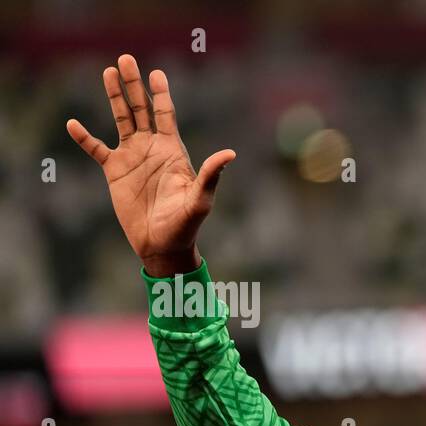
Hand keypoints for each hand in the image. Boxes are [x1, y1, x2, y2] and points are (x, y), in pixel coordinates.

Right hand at [66, 54, 235, 276]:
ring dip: (114, 97)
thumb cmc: (186, 224)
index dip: (161, 94)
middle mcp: (151, 149)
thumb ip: (211, 174)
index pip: (166, 115)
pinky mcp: (115, 172)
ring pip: (121, 120)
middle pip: (142, 109)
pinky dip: (84, 137)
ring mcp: (132, 158)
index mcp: (172, 151)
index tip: (157, 73)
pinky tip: (73, 124)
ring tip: (108, 72)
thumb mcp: (200, 199)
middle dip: (134, 85)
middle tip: (127, 59)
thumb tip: (230, 153)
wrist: (163, 245)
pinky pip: (96, 149)